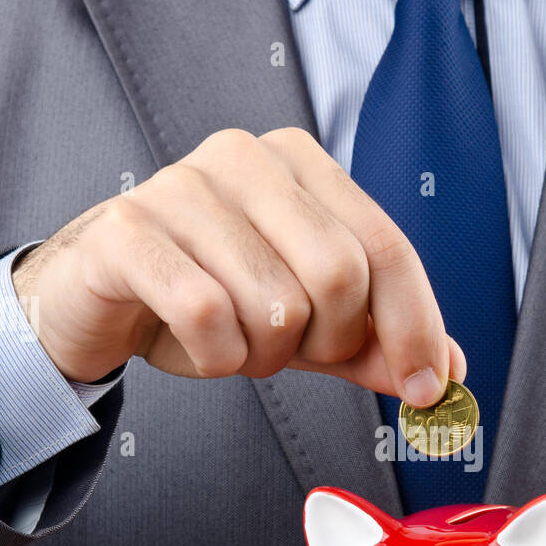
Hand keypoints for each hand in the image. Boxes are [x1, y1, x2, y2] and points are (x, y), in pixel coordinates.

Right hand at [12, 127, 463, 401]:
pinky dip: (214, 356)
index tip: (425, 388)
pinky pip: (206, 315)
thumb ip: (374, 342)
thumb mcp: (305, 324)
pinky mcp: (129, 229)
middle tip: (288, 351)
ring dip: (262, 356)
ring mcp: (181, 185)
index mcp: (300, 162)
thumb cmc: (205, 297)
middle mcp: (246, 157)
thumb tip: (448, 374)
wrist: (97, 298)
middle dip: (326, 343)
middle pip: (340, 275)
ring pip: (275, 304)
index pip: (387, 247)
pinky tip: (196, 343)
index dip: (415, 327)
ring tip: (232, 342)